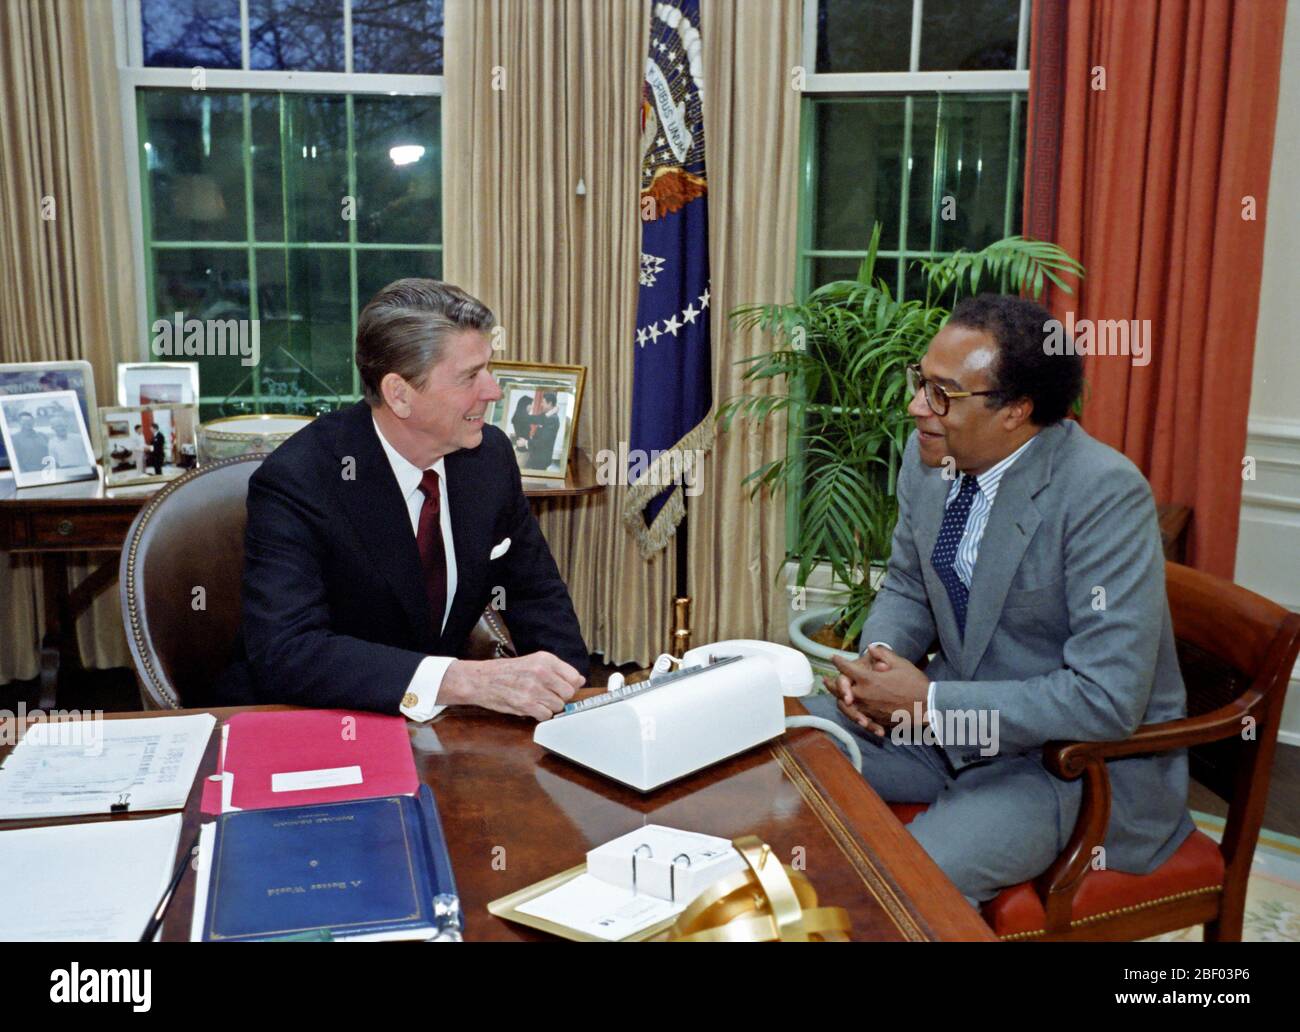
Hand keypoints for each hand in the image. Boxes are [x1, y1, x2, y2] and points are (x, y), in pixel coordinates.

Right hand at [440, 652, 584, 720]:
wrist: (481, 679)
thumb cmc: (507, 671)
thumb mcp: (534, 662)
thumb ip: (558, 671)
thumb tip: (580, 680)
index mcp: (545, 659)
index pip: (574, 677)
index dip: (570, 686)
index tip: (562, 688)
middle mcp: (542, 672)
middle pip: (568, 693)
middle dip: (560, 698)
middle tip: (547, 695)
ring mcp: (534, 688)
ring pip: (558, 706)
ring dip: (550, 707)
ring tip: (537, 701)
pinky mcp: (526, 704)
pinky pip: (546, 715)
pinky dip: (540, 715)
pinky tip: (531, 708)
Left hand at [828, 646, 928, 733]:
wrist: (927, 706)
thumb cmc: (915, 683)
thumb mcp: (900, 663)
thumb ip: (882, 654)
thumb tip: (870, 648)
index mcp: (869, 679)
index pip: (847, 668)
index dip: (839, 661)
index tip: (833, 657)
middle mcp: (864, 695)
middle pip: (840, 690)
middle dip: (832, 684)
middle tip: (825, 680)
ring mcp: (868, 709)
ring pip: (846, 705)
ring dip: (838, 699)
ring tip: (835, 696)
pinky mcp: (875, 719)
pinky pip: (859, 716)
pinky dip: (853, 713)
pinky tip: (851, 710)